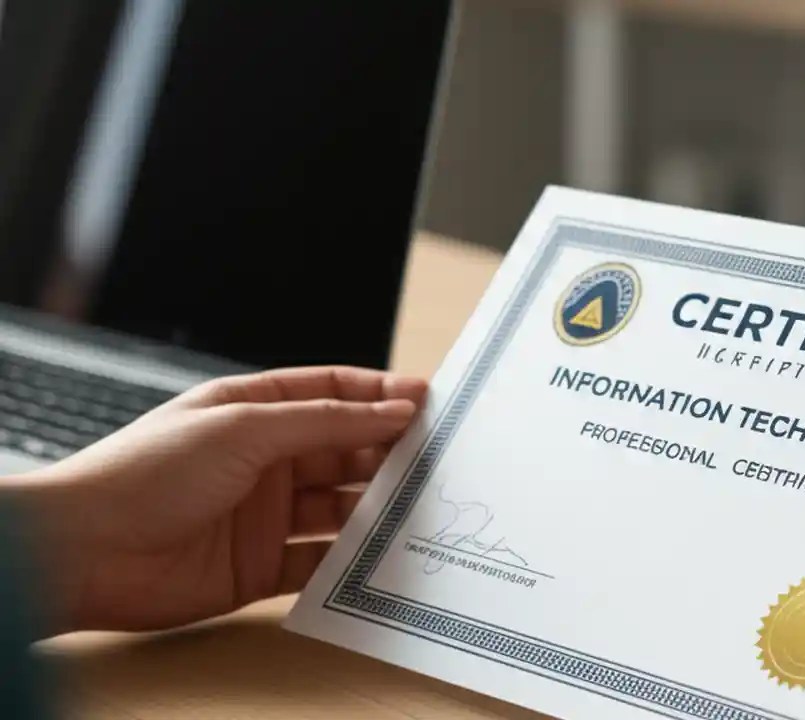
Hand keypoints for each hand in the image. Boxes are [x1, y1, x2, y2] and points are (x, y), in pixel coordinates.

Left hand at [7, 367, 425, 634]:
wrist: (84, 552)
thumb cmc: (145, 473)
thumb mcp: (244, 428)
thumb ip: (325, 421)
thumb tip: (393, 411)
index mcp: (252, 410)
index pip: (330, 392)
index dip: (378, 395)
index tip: (426, 399)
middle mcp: (262, 459)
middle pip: (342, 449)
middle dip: (387, 450)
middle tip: (435, 455)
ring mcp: (263, 513)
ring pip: (338, 504)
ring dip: (375, 504)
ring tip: (417, 503)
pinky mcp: (259, 566)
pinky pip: (319, 559)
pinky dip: (349, 557)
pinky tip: (377, 552)